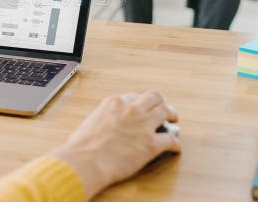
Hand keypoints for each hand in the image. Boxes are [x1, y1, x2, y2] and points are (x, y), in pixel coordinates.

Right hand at [49, 91, 180, 199]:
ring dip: (172, 116)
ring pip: (166, 112)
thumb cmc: (82, 146)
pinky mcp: (151, 144)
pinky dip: (175, 144)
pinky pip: (171, 139)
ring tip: (173, 122)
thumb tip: (112, 126)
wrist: (85, 161)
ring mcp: (143, 125)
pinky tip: (175, 148)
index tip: (142, 109)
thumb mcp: (92, 121)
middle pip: (155, 97)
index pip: (134, 96)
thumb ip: (106, 119)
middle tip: (164, 111)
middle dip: (161, 103)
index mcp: (114, 102)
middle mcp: (131, 109)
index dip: (141, 103)